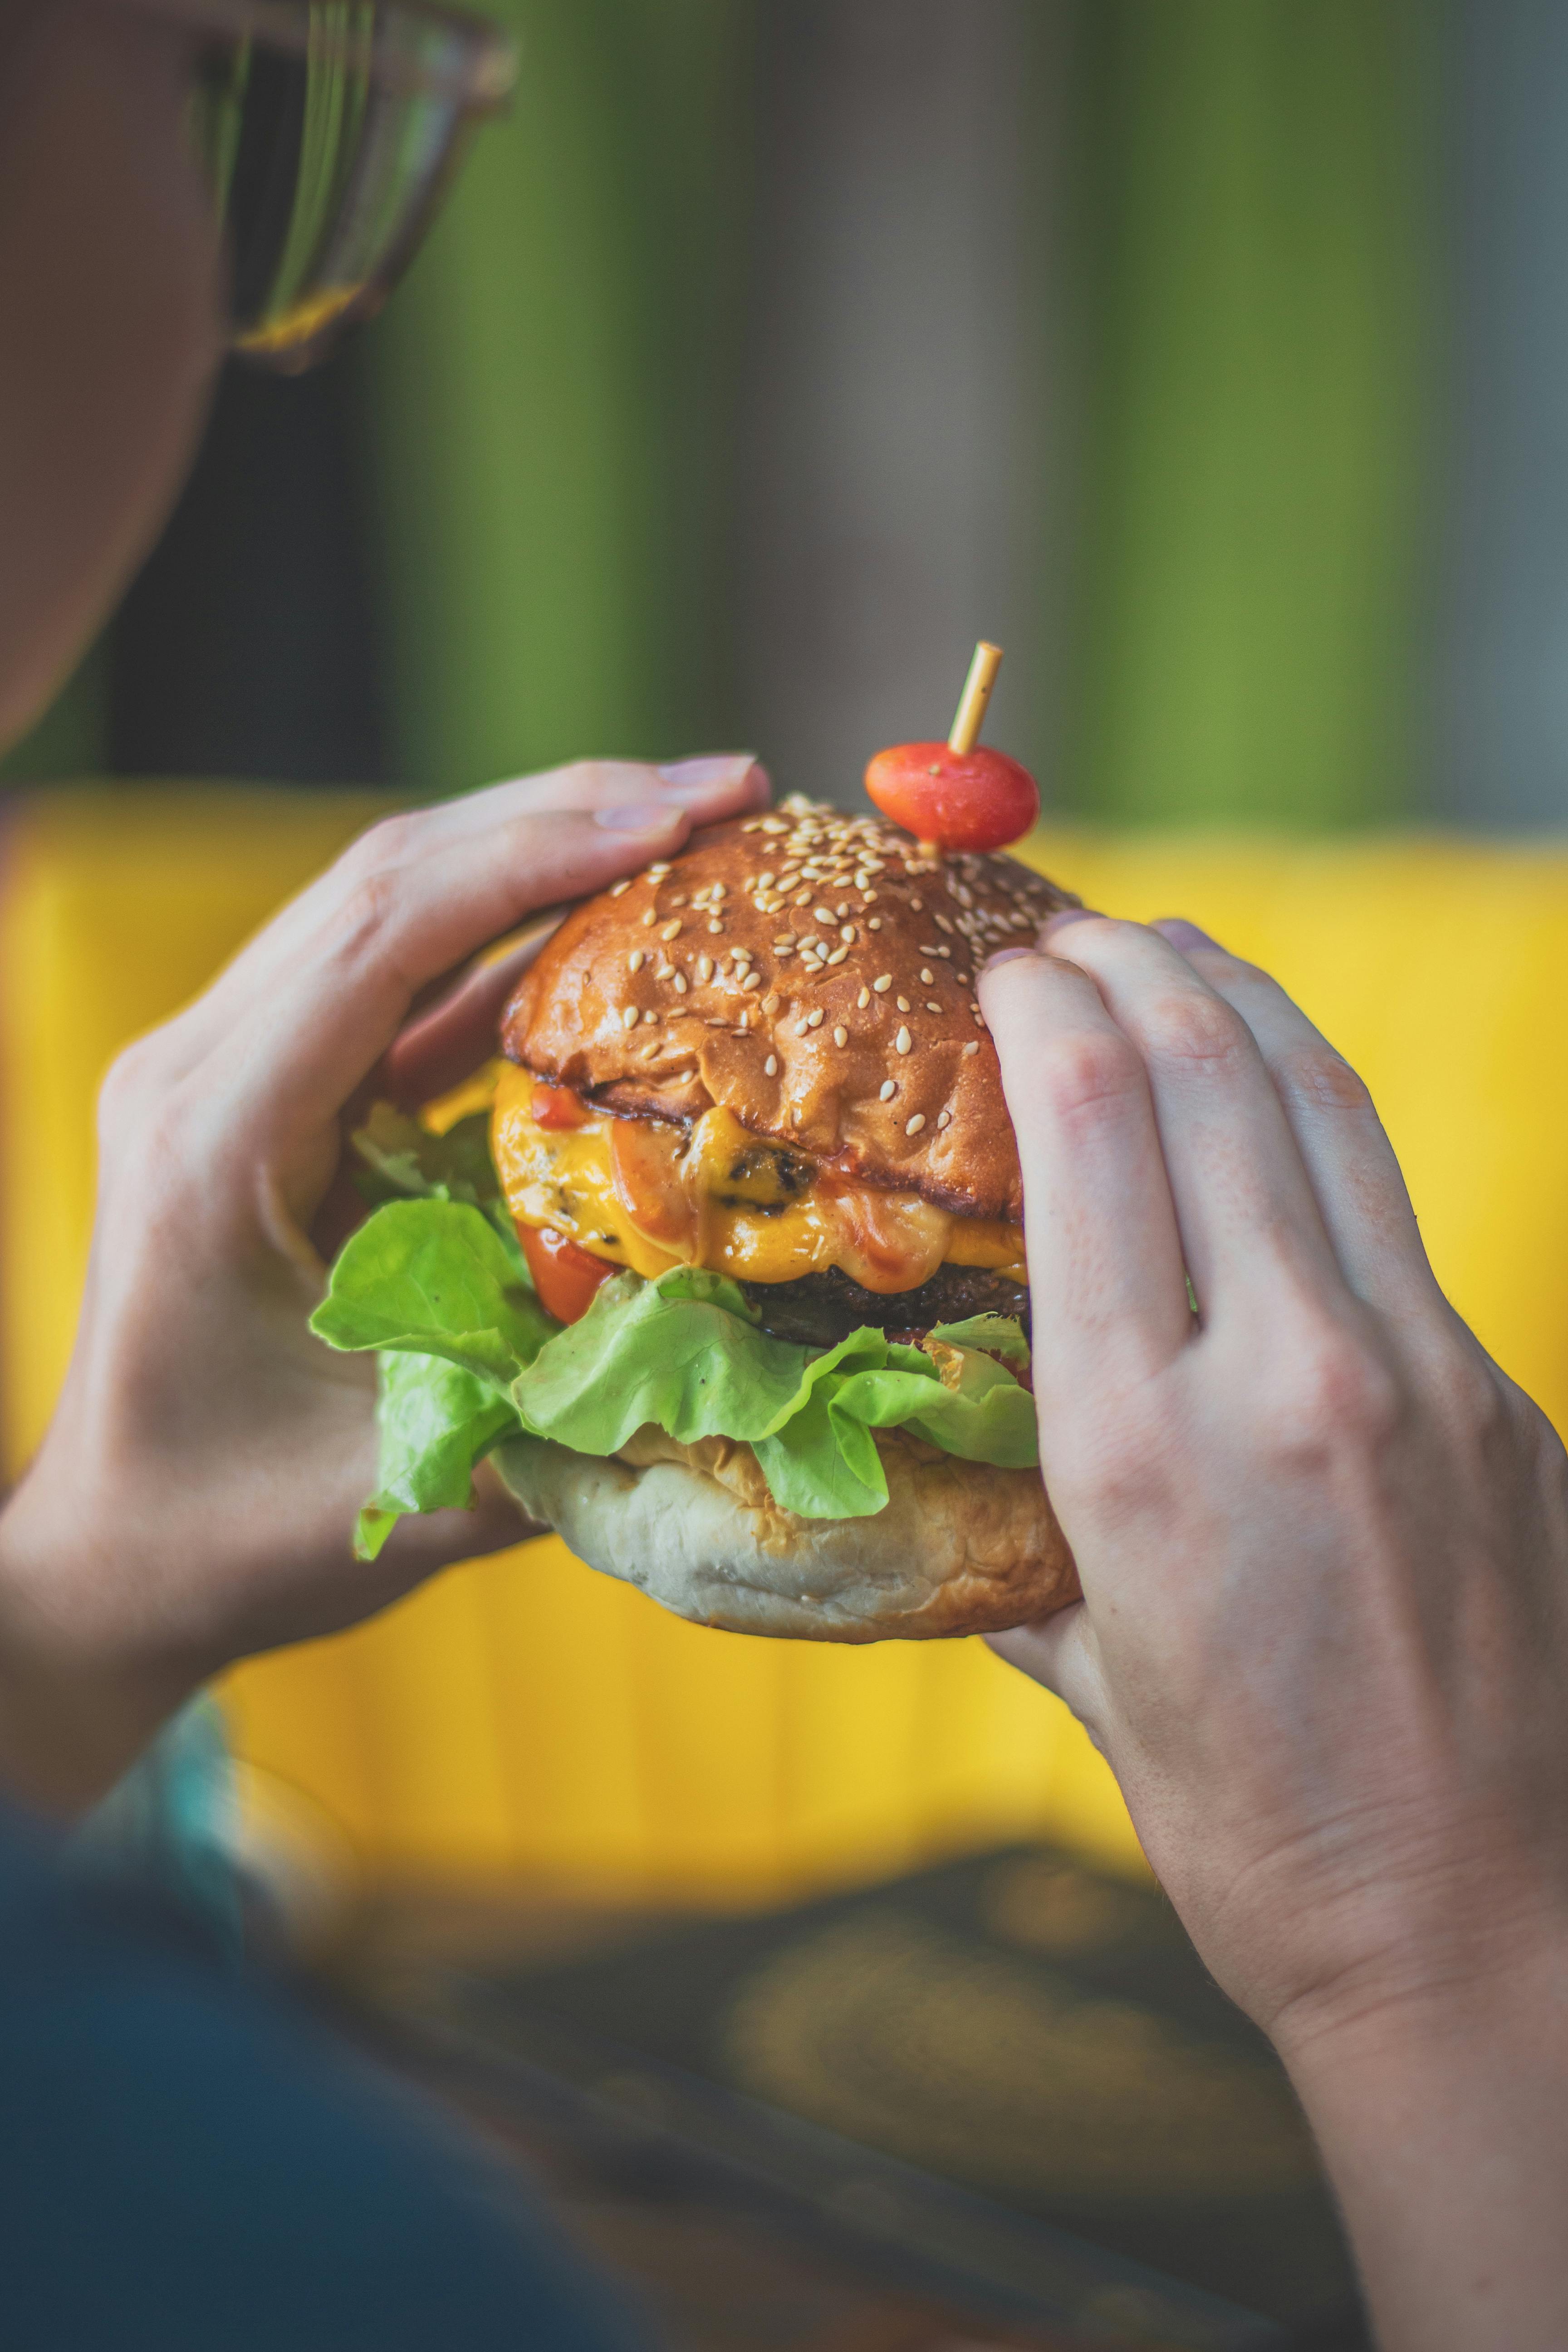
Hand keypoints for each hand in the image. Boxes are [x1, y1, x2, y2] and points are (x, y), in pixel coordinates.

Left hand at [0, 754, 768, 1808]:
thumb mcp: (398, 1490)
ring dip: (538, 850)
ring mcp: (226, 1068)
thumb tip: (746, 1364)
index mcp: (211, 1134)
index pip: (387, 931)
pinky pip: (393, 979)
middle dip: (564, 811)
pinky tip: (608, 926)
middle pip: (389, 875)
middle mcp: (201, 1068)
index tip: (688, 818)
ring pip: (390, 901)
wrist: (114, 1555)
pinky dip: (504, 940)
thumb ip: (562, 1424)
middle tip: (728, 788)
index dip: (542, 855)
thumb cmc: (228, 1532)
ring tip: (689, 824)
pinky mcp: (269, 1092)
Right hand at [982, 914, 1567, 2349]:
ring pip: (1319, 1103)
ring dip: (1237, 996)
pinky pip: (1390, 1206)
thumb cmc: (1253, 1830)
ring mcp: (1419, 1372)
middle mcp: (1284, 1373)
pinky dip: (1312, 1117)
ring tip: (1176, 953)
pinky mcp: (1506, 1396)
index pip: (1089, 1126)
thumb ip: (1015, 1536)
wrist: (1481, 1931)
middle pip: (1206, 1070)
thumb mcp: (1090, 1670)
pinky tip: (1272, 1104)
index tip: (1005, 967)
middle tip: (1075, 925)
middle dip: (1130, 961)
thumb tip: (950, 1456)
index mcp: (1141, 1446)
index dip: (1044, 1006)